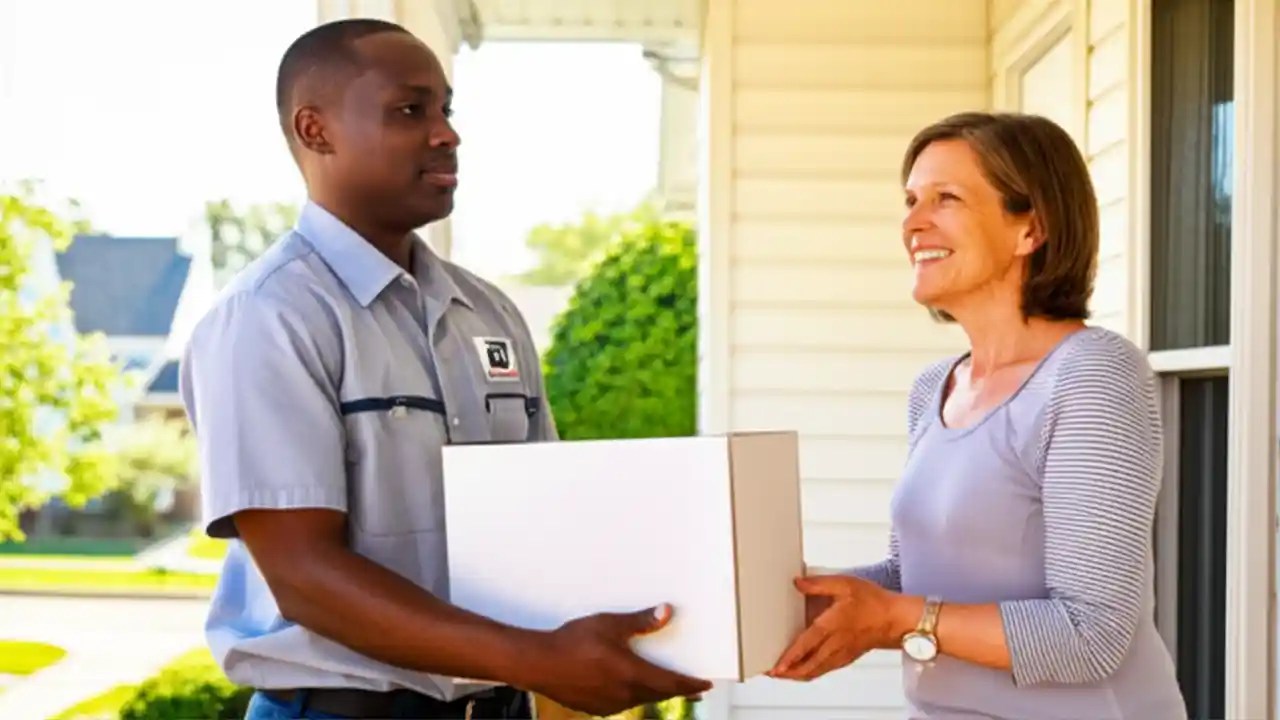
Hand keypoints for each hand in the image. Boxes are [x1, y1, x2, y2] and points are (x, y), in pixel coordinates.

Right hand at [523, 603, 712, 715]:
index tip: (706, 684)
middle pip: (659, 694)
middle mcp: (624, 694)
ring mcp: (609, 704)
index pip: (672, 683)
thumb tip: (666, 613)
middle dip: (676, 689)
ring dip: (654, 692)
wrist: (539, 662)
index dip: (691, 684)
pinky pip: (622, 703)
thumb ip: (639, 621)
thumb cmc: (572, 641)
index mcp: (632, 673)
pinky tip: (629, 687)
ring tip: (661, 683)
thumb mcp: (609, 624)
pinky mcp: (595, 708)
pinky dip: (633, 695)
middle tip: (691, 685)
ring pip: (640, 699)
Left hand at [767, 575, 914, 681]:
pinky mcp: (847, 657)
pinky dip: (812, 673)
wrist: (896, 619)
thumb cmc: (874, 602)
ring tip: (783, 674)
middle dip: (789, 672)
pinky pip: (825, 670)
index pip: (807, 645)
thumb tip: (798, 583)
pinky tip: (806, 670)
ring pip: (816, 671)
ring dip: (798, 675)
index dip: (790, 657)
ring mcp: (842, 653)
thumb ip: (819, 584)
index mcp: (832, 625)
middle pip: (808, 665)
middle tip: (773, 673)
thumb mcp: (845, 584)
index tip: (777, 666)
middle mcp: (836, 643)